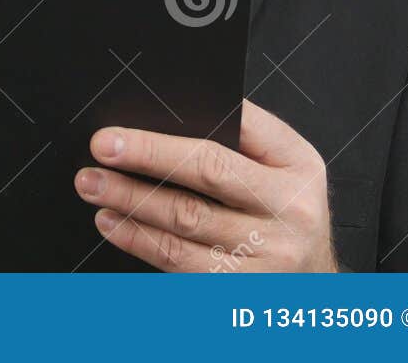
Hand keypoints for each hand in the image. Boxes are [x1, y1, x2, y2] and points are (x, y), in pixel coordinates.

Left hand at [74, 99, 338, 271]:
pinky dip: (139, 239)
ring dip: (130, 199)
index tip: (122, 131)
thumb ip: (240, 141)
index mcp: (298, 166)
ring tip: (93, 184)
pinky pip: (180, 261)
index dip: (174, 132)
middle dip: (147, 156)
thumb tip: (164, 118)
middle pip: (208, 174)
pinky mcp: (241, 288)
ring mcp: (268, 254)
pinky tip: (113, 223)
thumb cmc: (282, 215)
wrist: (313, 287)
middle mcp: (290, 210)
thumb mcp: (282, 170)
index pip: (237, 132)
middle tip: (101, 148)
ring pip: (186, 220)